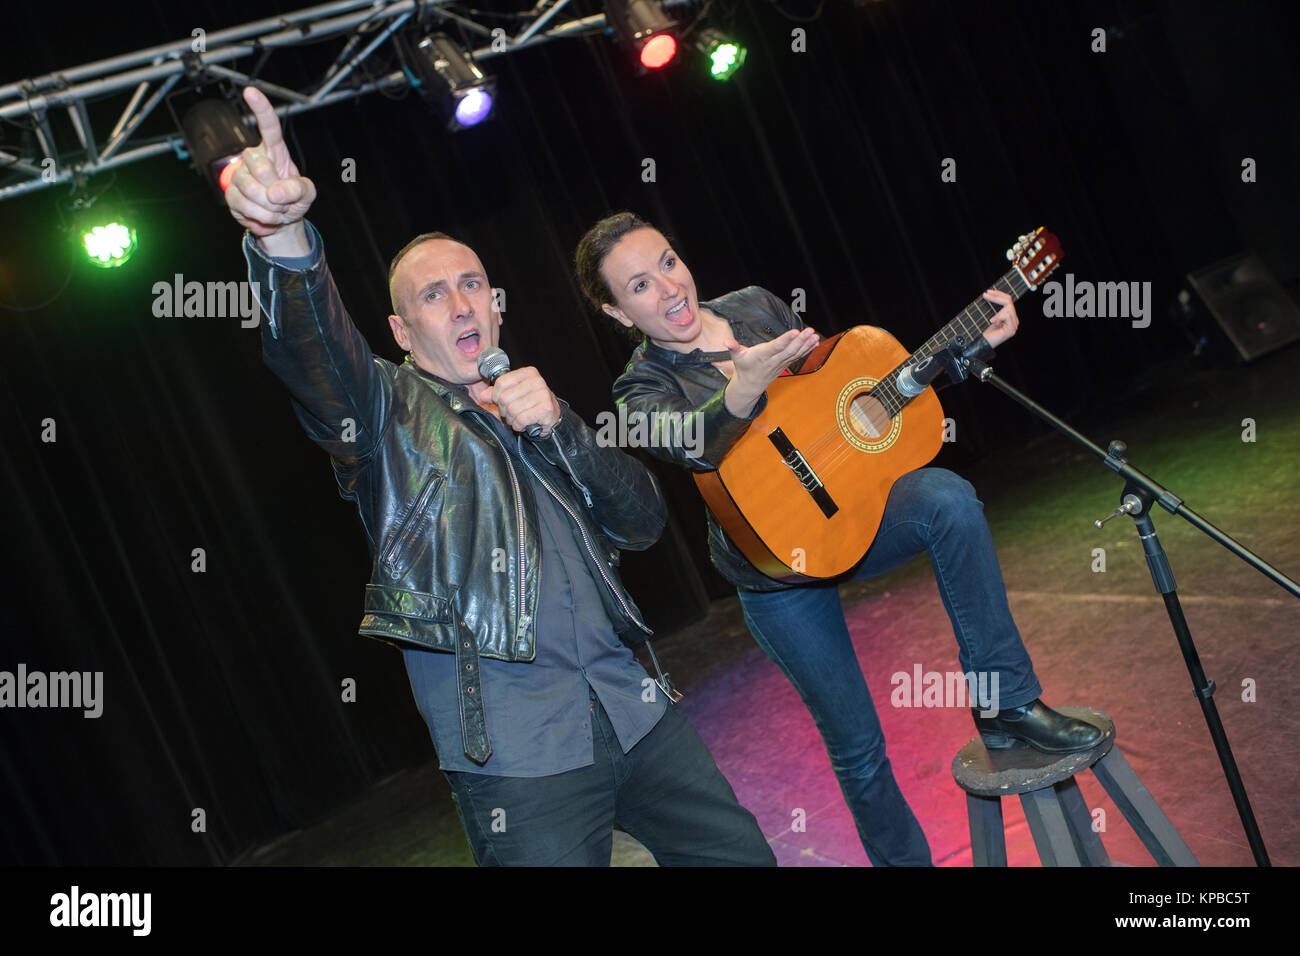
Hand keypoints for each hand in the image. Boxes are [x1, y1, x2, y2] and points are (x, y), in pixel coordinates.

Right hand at [225, 86, 317, 255]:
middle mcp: (253, 158)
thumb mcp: (307, 193)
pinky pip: (245, 207)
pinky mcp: (230, 193)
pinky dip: (261, 218)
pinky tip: (264, 215)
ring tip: (275, 209)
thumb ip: (299, 189)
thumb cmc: (293, 198)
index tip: (250, 91)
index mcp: (274, 151)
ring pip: (253, 191)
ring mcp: (239, 175)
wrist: (280, 220)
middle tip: (283, 201)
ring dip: (270, 208)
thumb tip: (277, 192)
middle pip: (262, 171)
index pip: (268, 127)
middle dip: (278, 195)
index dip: (261, 109)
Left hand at [492, 367, 561, 437]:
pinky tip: (523, 424)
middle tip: (510, 413)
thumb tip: (483, 396)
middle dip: (504, 410)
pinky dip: (519, 425)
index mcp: (528, 373)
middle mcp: (537, 381)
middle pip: (505, 398)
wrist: (551, 415)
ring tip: (517, 419)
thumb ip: (497, 393)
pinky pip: (521, 419)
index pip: (501, 382)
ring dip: (511, 419)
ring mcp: (543, 394)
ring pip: (512, 410)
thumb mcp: (514, 393)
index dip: (496, 396)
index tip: (499, 401)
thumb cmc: (532, 403)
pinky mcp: (546, 409)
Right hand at [724, 327, 819, 416]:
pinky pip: (798, 356)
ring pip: (795, 353)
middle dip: (800, 340)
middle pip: (789, 350)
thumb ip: (733, 347)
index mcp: (762, 355)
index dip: (785, 340)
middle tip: (809, 330)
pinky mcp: (785, 364)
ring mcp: (781, 363)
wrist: (750, 384)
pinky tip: (815, 342)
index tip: (795, 332)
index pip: (775, 347)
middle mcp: (773, 360)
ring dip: (806, 344)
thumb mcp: (736, 356)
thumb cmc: (744, 367)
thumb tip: (726, 341)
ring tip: (815, 335)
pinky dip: (807, 350)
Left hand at [981, 289, 1018, 347]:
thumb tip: (989, 294)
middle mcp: (1014, 320)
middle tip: (985, 295)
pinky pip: (1007, 316)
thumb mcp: (989, 316)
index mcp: (1010, 316)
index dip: (999, 294)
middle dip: (996, 297)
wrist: (981, 344)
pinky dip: (999, 317)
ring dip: (997, 310)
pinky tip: (993, 322)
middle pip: (1009, 302)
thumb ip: (994, 307)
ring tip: (990, 319)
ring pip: (1008, 308)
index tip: (988, 292)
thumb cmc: (984, 331)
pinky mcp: (1011, 330)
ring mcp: (1013, 326)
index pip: (1008, 300)